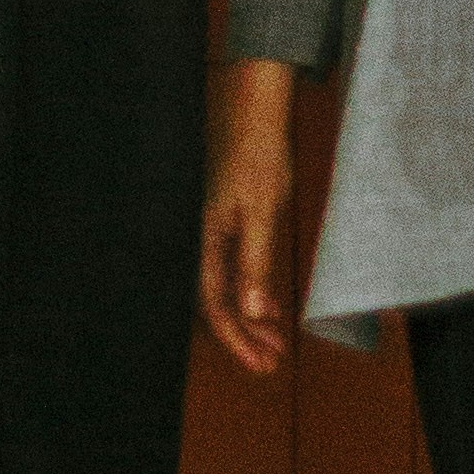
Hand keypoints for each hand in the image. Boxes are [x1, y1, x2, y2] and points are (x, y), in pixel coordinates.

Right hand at [201, 60, 299, 375]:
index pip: (214, 304)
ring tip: (275, 338)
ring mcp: (209, 230)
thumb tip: (251, 312)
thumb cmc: (259, 153)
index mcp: (203, 237)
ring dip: (249, 314)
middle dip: (243, 334)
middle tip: (271, 360)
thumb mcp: (263, 212)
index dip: (237, 338)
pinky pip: (228, 267)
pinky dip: (248, 289)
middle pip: (214, 301)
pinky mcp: (221, 221)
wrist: (253, 109)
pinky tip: (267, 303)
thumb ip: (255, 263)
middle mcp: (199, 238)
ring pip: (223, 287)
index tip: (261, 364)